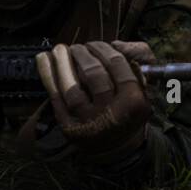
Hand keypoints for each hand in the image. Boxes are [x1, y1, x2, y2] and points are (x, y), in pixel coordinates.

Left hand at [34, 40, 154, 160]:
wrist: (118, 145)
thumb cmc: (131, 107)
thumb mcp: (147, 84)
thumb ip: (142, 57)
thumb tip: (116, 44)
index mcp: (134, 102)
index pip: (117, 64)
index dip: (103, 49)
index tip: (94, 45)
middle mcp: (111, 114)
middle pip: (94, 74)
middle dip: (83, 54)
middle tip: (78, 48)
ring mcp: (88, 122)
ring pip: (72, 87)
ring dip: (62, 62)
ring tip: (61, 49)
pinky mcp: (69, 127)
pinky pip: (55, 97)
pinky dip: (47, 74)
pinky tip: (43, 58)